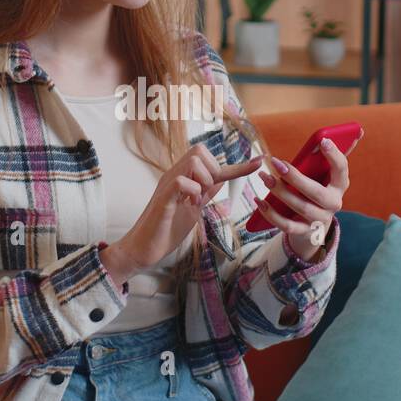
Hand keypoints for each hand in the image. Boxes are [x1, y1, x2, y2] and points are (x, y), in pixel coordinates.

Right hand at [110, 144, 262, 275]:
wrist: (142, 250)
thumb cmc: (166, 231)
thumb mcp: (193, 211)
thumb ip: (205, 194)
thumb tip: (221, 180)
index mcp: (182, 178)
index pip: (211, 162)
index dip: (238, 165)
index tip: (259, 163)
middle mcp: (173, 176)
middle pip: (199, 150)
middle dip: (212, 170)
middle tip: (206, 194)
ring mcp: (166, 185)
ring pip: (192, 160)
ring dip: (203, 179)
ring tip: (197, 200)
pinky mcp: (162, 199)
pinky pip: (180, 181)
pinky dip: (192, 190)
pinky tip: (190, 205)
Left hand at [256, 127, 362, 261]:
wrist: (314, 224)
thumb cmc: (314, 189)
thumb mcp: (319, 176)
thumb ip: (318, 161)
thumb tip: (320, 140)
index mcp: (339, 185)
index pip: (342, 169)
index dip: (334, 156)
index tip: (323, 141)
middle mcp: (333, 203)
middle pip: (317, 193)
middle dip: (295, 178)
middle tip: (276, 163)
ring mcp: (320, 220)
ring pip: (301, 207)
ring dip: (280, 192)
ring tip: (264, 177)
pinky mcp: (305, 232)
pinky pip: (287, 225)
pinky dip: (271, 214)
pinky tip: (259, 201)